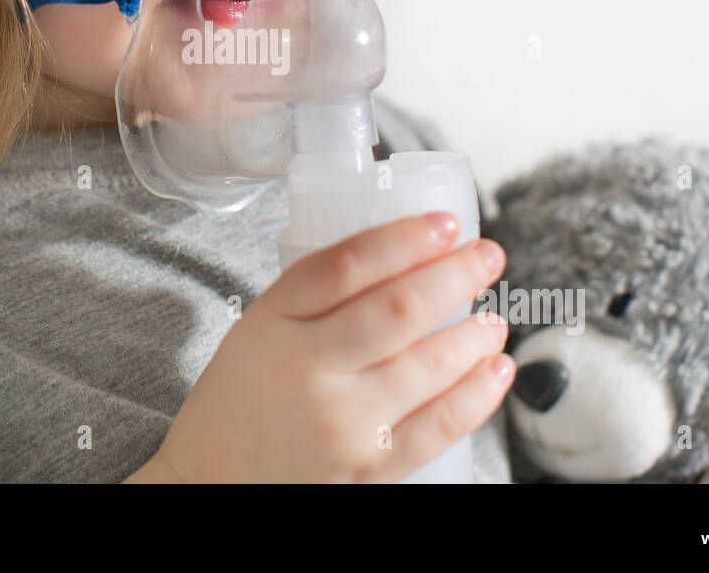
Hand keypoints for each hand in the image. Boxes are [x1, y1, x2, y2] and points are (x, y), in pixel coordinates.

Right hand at [136, 212, 513, 482]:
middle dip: (455, 275)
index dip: (404, 238)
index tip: (444, 224)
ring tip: (494, 318)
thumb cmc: (239, 402)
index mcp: (272, 324)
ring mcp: (341, 424)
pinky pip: (438, 427)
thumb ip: (316, 297)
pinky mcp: (368, 471)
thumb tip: (407, 254)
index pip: (346, 266)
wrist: (212, 485)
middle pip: (396, 309)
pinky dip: (477, 394)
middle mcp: (306, 371)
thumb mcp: (257, 330)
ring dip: (473, 335)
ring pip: (427, 366)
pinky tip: (495, 369)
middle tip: (489, 256)